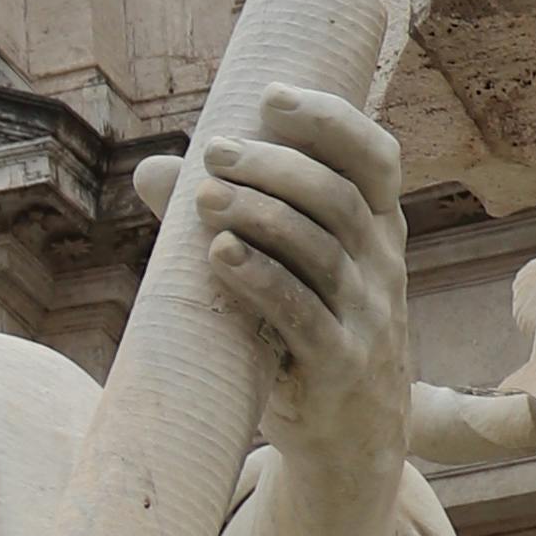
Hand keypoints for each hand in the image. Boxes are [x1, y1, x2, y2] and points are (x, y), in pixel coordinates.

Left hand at [193, 84, 409, 476]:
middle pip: (337, 197)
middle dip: (274, 165)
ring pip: (322, 252)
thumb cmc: (307, 336)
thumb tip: (152, 169)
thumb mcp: (286, 271)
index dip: (330, 119)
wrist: (350, 441)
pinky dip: (262, 281)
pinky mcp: (341, 366)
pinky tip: (221, 255)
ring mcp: (368, 318)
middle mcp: (383, 265)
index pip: (376, 157)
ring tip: (204, 199)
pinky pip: (305, 317)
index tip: (271, 94)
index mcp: (378, 229)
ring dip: (260, 215)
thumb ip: (226, 218)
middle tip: (212, 149)